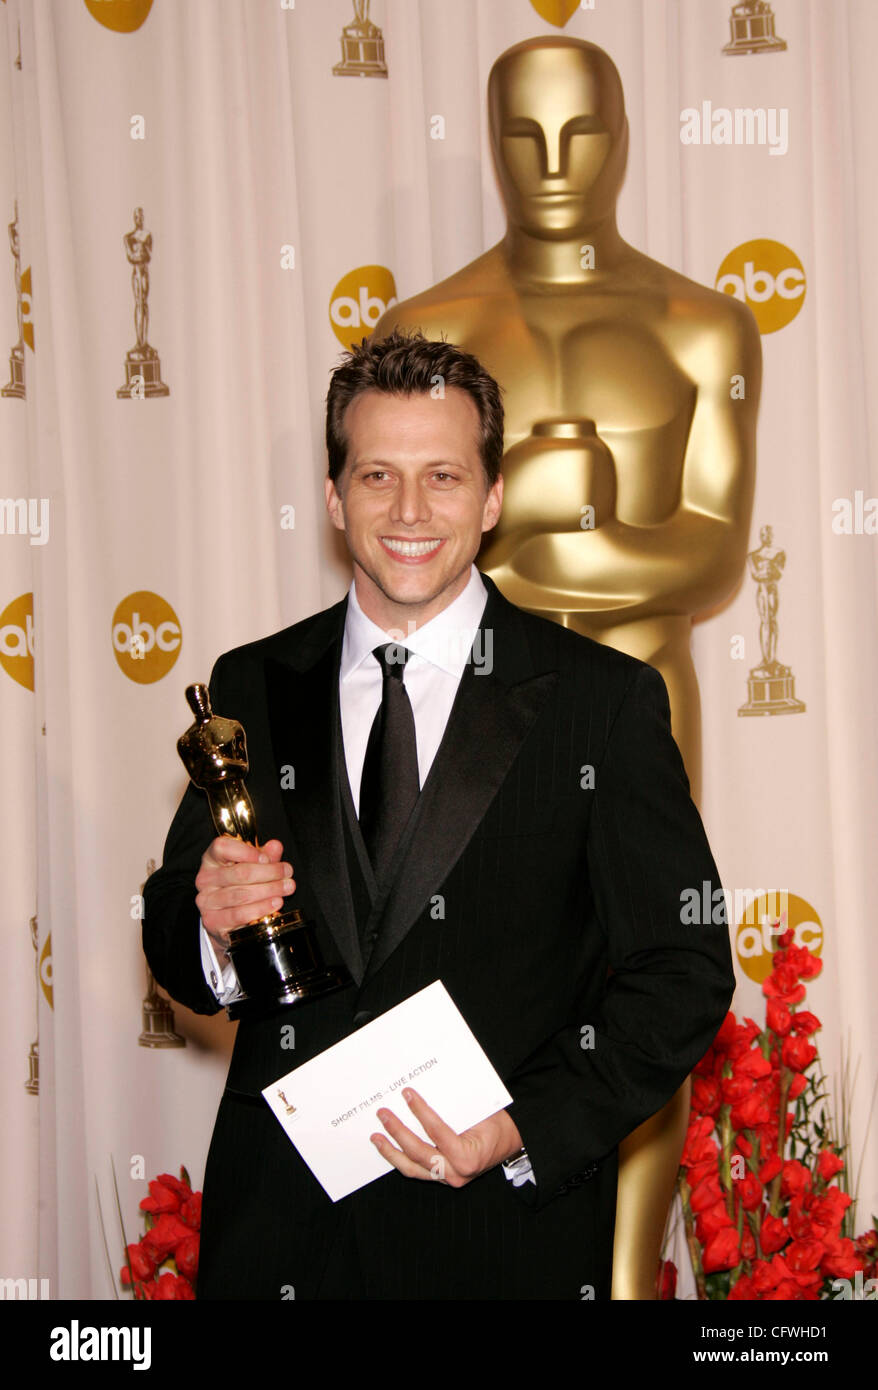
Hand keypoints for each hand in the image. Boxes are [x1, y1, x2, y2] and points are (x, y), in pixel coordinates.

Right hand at [195, 837, 294, 963]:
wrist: (225, 918)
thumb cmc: (239, 885)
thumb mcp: (251, 866)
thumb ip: (264, 855)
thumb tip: (275, 846)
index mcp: (211, 859)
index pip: (222, 847)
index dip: (247, 851)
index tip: (267, 858)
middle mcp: (205, 879)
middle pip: (239, 873)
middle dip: (269, 872)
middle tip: (287, 873)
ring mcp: (207, 902)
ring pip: (241, 894)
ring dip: (269, 891)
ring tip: (286, 888)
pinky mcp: (213, 922)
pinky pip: (239, 915)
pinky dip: (260, 909)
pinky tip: (274, 904)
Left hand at [370, 1088, 523, 1187]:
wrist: (510, 1142)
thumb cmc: (497, 1124)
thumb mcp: (481, 1111)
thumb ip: (454, 1106)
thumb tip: (428, 1087)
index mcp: (467, 1157)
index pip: (437, 1132)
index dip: (420, 1111)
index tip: (407, 1094)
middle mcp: (456, 1173)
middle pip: (418, 1151)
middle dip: (397, 1131)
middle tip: (383, 1114)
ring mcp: (448, 1179)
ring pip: (412, 1168)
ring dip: (391, 1151)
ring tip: (376, 1136)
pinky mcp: (442, 1178)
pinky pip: (417, 1170)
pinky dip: (401, 1159)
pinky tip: (388, 1148)